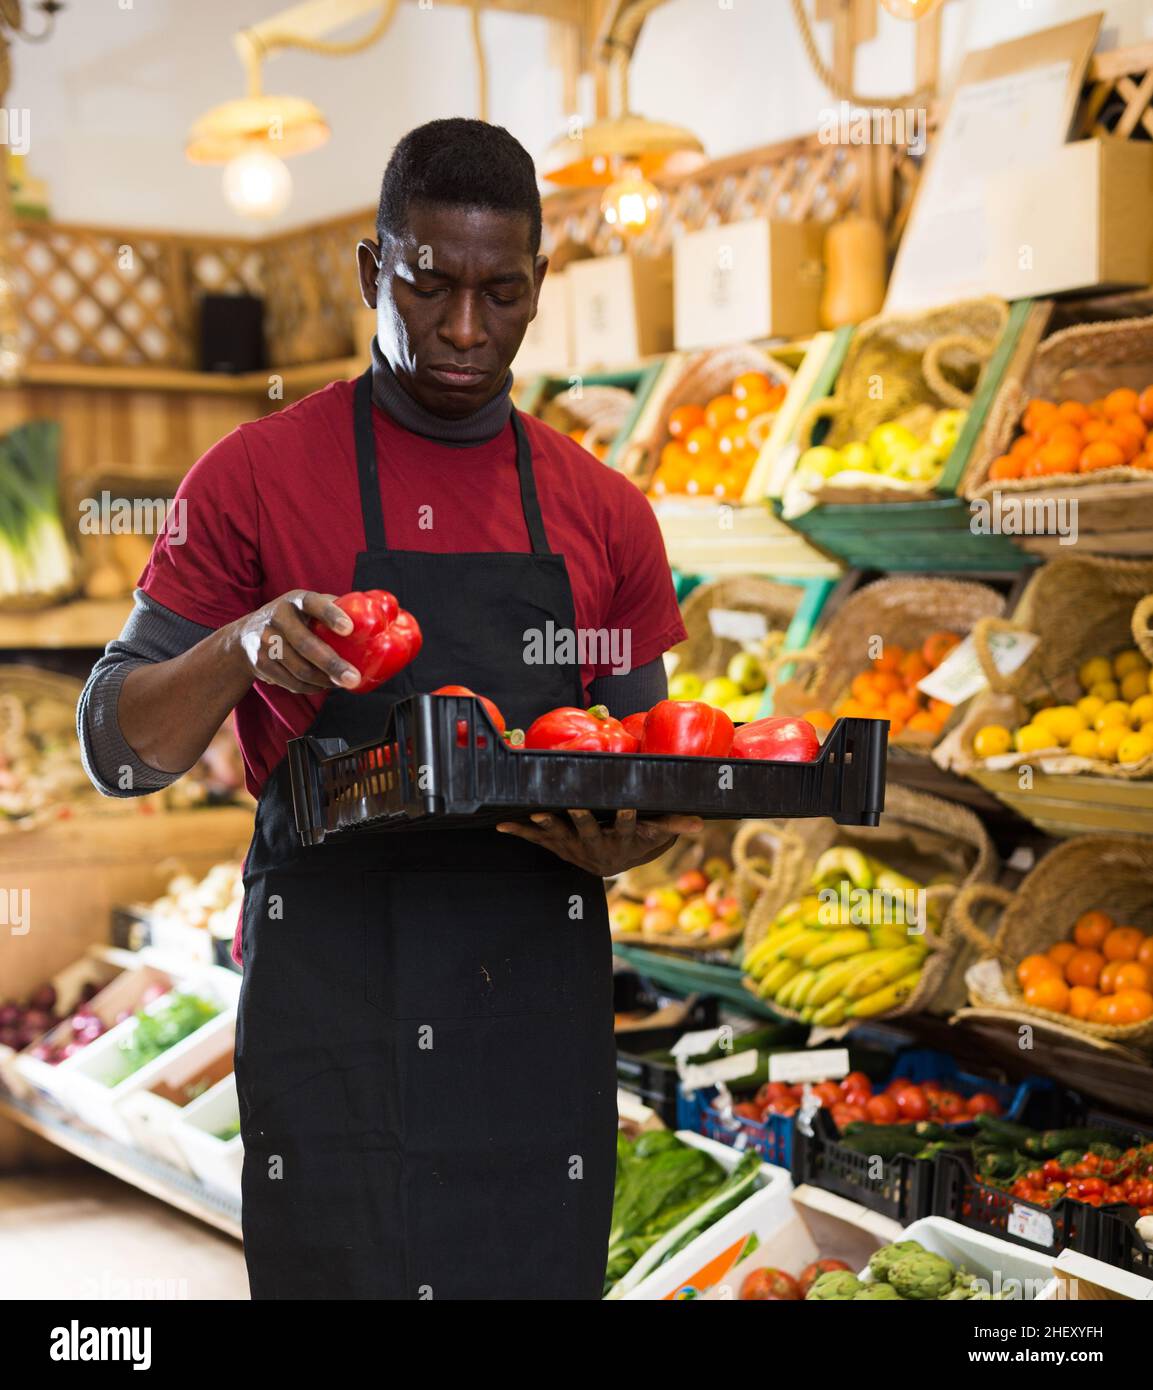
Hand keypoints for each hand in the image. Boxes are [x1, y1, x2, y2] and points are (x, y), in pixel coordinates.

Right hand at [226, 590, 361, 693]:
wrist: (246, 635)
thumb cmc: (293, 619)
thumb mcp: (308, 605)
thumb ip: (336, 607)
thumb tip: (379, 615)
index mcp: (296, 601)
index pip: (314, 604)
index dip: (332, 616)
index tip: (349, 629)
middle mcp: (278, 618)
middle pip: (306, 644)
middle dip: (332, 664)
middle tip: (353, 678)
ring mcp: (266, 641)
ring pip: (299, 668)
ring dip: (324, 681)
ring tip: (343, 683)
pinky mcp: (261, 663)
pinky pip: (291, 682)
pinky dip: (311, 688)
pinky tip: (324, 685)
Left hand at [495, 808, 702, 876]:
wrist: (614, 862)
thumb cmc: (638, 839)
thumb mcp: (657, 834)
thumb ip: (674, 825)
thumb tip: (699, 822)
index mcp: (623, 841)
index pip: (628, 828)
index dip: (628, 818)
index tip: (628, 805)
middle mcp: (597, 848)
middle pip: (589, 833)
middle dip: (581, 819)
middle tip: (574, 805)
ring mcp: (574, 849)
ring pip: (559, 837)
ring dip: (546, 826)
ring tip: (534, 815)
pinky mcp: (556, 846)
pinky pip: (536, 840)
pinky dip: (519, 832)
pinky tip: (500, 825)